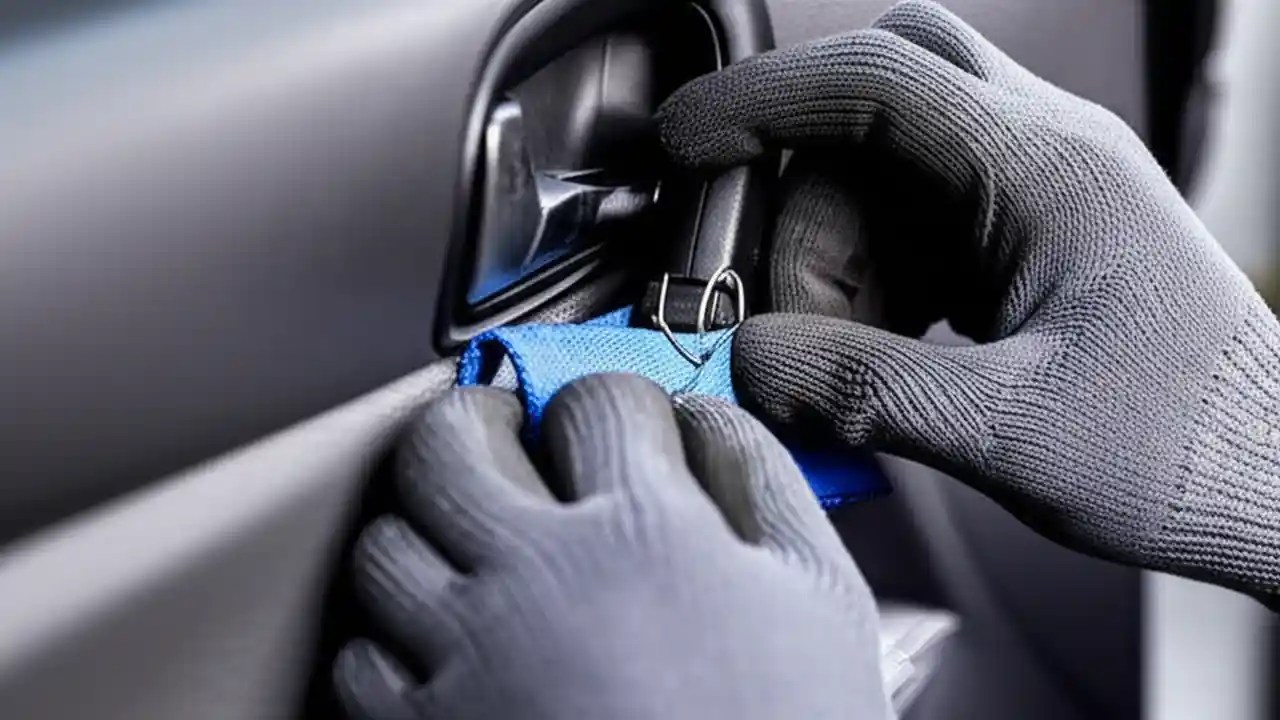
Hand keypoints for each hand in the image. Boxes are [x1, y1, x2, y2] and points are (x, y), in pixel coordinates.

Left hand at [334, 374, 891, 719]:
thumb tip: (708, 418)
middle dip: (475, 420)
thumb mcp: (821, 598)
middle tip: (502, 435)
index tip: (620, 425)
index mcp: (643, 532)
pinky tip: (449, 646)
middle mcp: (536, 579)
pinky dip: (395, 639)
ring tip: (472, 546)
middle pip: (447, 439)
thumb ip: (763, 482)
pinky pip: (359, 655)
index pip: (593, 399)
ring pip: (384, 540)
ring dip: (427, 529)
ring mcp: (466, 658)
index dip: (614, 400)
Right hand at [658, 0, 1279, 603]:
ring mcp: (1032, 195)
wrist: (1267, 482)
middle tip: (789, 299)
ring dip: (835, 257)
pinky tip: (883, 350)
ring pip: (880, 171)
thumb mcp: (1006, 431)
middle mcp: (1043, 157)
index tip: (687, 140)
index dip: (763, 101)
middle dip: (803, 193)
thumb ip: (861, 388)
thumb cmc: (1184, 452)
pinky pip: (907, 224)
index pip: (878, 81)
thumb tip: (752, 357)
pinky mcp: (1020, 241)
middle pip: (873, 102)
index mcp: (1051, 171)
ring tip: (852, 356)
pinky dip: (868, 281)